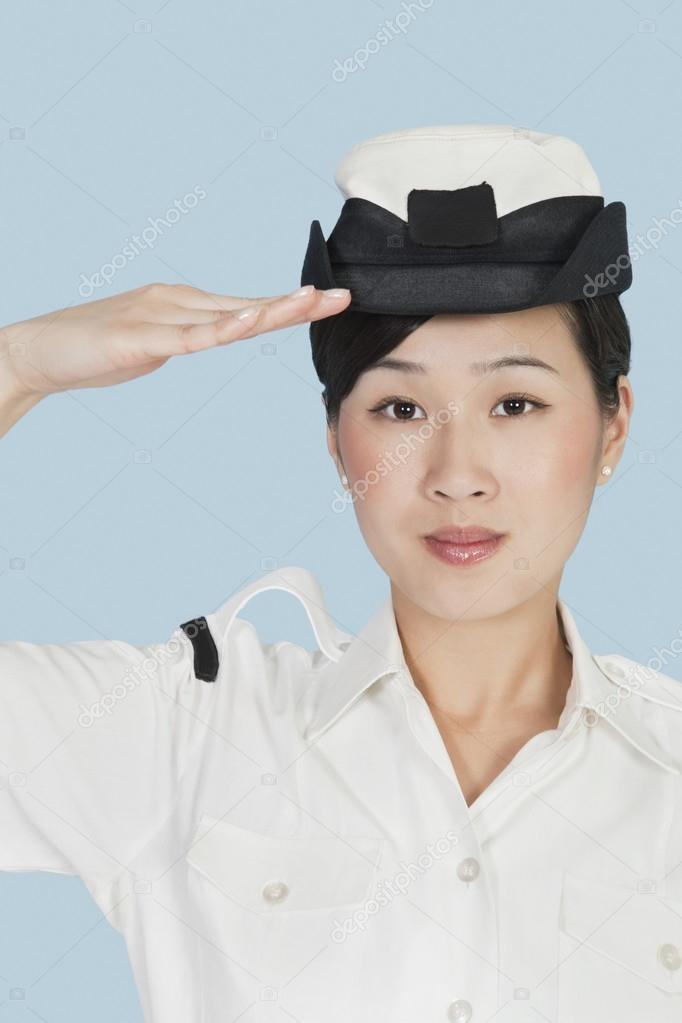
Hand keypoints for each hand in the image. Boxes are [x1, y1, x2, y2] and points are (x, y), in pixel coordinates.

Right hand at [1, 282, 350, 397]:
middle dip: (295, 304)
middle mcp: (175, 301)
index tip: (326, 302)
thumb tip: (217, 335)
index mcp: (181, 304)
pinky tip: (247, 323)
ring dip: (270, 310)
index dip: (287, 306)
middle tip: (340, 297)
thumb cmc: (93, 349)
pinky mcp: (138, 338)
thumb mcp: (152, 344)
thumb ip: (186, 338)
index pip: (244, 306)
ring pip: (224, 315)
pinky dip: (219, 330)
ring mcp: (158, 316)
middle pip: (246, 304)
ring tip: (310, 302)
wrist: (38, 352)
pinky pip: (186, 336)